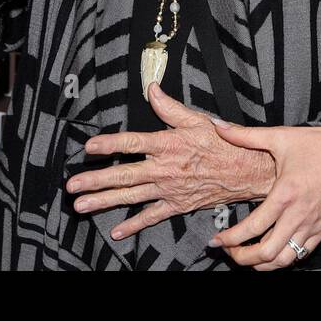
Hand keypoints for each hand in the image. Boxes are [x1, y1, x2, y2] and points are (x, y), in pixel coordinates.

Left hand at [65, 82, 275, 240]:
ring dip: (104, 201)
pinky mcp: (177, 205)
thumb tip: (151, 89)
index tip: (88, 148)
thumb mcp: (198, 119)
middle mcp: (164, 168)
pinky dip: (134, 225)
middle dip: (95, 181)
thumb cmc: (224, 143)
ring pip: (130, 196)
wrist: (247, 171)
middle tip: (72, 186)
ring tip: (81, 206)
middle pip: (123, 174)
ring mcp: (169, 189)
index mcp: (168, 144)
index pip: (132, 142)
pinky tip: (116, 231)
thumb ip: (170, 107)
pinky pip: (152, 216)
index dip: (109, 145)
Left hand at [207, 120, 320, 269]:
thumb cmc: (319, 144)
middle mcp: (298, 215)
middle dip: (241, 257)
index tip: (216, 240)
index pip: (252, 228)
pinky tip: (274, 250)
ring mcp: (313, 225)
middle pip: (265, 253)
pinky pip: (301, 254)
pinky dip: (284, 258)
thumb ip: (246, 135)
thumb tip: (219, 127)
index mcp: (285, 195)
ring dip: (262, 263)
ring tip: (248, 256)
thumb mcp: (280, 136)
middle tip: (229, 251)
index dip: (230, 239)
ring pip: (284, 260)